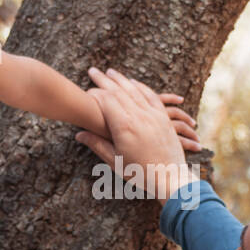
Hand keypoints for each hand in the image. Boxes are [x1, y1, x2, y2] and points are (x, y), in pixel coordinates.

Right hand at [75, 67, 199, 204]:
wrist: (171, 179)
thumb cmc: (140, 173)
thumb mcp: (115, 162)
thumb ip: (97, 145)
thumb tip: (79, 135)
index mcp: (124, 127)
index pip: (107, 100)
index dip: (95, 93)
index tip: (86, 89)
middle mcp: (139, 116)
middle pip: (119, 91)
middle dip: (105, 80)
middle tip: (93, 71)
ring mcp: (153, 115)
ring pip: (135, 90)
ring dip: (122, 80)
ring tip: (111, 72)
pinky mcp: (163, 118)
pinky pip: (151, 96)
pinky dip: (141, 87)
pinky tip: (134, 83)